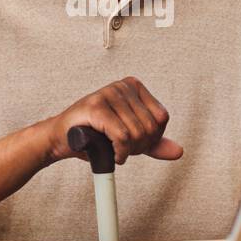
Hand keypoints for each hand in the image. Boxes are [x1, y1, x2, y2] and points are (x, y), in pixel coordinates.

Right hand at [42, 77, 183, 165]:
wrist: (62, 140)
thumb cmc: (94, 135)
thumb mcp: (130, 139)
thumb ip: (153, 143)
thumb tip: (178, 151)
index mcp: (134, 87)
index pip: (161, 118)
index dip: (151, 138)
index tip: (133, 143)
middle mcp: (122, 86)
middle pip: (151, 126)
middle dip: (139, 147)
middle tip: (122, 149)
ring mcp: (108, 93)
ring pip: (137, 133)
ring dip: (127, 151)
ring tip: (114, 150)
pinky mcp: (96, 107)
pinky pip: (122, 137)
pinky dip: (120, 152)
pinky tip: (112, 154)